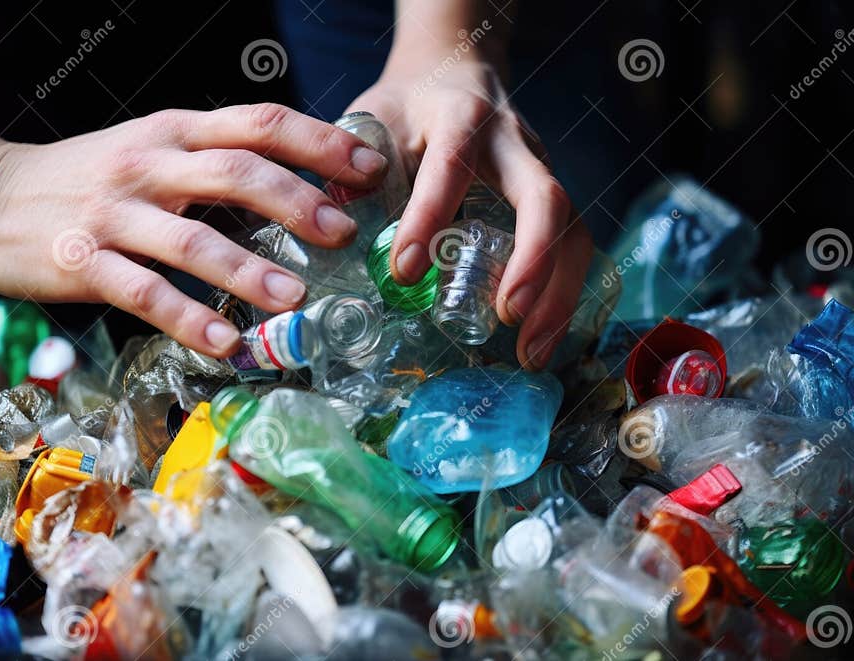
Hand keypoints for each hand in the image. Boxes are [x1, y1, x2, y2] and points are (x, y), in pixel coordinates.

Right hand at [0, 105, 387, 357]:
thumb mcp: (149, 149)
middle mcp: (148, 164)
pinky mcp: (80, 262)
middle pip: (236, 173)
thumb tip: (294, 185)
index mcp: (173, 133)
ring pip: (192, 238)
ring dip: (248, 270)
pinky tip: (224, 343)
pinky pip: (143, 293)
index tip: (369, 169)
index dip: (319, 143)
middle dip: (298, 202)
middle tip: (345, 234)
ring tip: (295, 300)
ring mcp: (113, 214)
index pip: (258, 123)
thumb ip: (210, 160)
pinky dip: (187, 318)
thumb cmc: (83, 177)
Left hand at [348, 55, 592, 368]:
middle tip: (509, 319)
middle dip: (534, 263)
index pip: (452, 166)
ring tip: (531, 354)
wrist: (452, 68)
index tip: (405, 272)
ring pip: (573, 229)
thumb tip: (333, 241)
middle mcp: (513, 142)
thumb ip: (354, 171)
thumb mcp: (372, 120)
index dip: (430, 218)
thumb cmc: (406, 104)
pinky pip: (571, 244)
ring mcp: (539, 169)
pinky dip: (560, 294)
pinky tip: (538, 337)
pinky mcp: (548, 196)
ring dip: (558, 295)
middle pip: (546, 199)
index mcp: (460, 117)